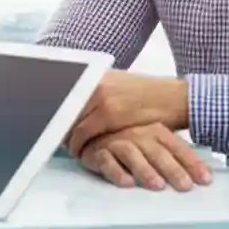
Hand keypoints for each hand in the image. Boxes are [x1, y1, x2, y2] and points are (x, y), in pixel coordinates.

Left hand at [68, 71, 188, 157]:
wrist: (174, 98)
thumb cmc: (150, 96)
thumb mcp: (121, 87)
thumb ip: (100, 93)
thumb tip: (79, 103)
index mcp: (98, 75)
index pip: (66, 94)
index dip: (58, 113)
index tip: (54, 125)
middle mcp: (97, 82)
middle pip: (65, 108)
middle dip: (60, 126)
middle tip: (59, 140)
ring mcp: (102, 96)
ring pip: (70, 121)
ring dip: (67, 138)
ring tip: (70, 148)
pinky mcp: (109, 114)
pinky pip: (83, 133)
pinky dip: (78, 145)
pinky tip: (80, 152)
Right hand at [78, 123, 211, 191]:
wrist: (94, 129)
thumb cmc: (129, 138)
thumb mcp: (154, 140)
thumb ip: (173, 153)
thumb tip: (201, 172)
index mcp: (156, 131)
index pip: (177, 148)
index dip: (191, 163)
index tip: (205, 179)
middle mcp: (139, 135)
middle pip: (157, 152)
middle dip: (172, 169)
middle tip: (184, 185)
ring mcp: (118, 142)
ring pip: (133, 155)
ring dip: (145, 170)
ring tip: (157, 185)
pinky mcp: (99, 152)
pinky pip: (107, 161)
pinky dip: (117, 172)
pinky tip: (127, 182)